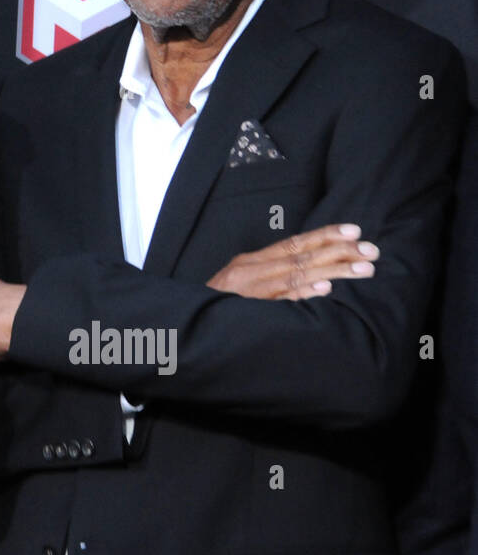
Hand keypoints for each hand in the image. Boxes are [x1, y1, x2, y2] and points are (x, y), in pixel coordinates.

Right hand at [206, 223, 377, 299]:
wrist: (184, 323)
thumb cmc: (218, 307)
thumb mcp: (243, 284)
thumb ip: (271, 276)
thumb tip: (312, 274)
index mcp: (250, 261)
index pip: (294, 242)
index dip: (325, 235)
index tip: (355, 231)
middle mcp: (250, 270)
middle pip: (301, 256)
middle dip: (339, 253)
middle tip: (371, 251)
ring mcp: (249, 290)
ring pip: (296, 275)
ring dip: (333, 271)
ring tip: (363, 270)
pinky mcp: (247, 310)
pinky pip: (279, 301)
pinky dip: (302, 294)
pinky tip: (324, 291)